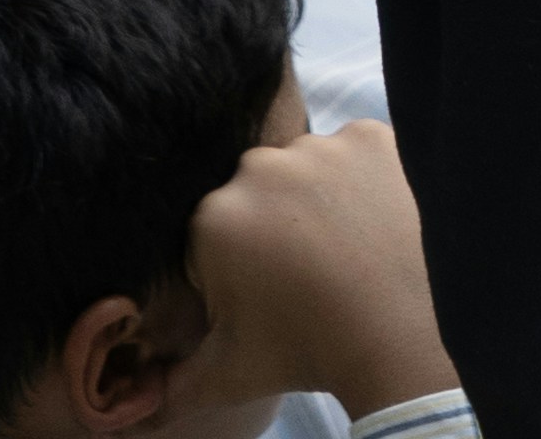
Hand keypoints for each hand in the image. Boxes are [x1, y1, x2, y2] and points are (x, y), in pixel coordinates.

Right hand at [179, 122, 451, 424]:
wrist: (408, 334)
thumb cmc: (311, 351)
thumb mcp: (230, 375)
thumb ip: (172, 386)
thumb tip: (132, 404)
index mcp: (214, 218)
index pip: (214, 236)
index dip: (238, 272)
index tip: (269, 300)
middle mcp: (259, 167)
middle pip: (258, 197)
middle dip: (274, 231)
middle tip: (309, 279)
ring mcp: (319, 145)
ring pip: (306, 171)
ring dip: (319, 202)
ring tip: (349, 254)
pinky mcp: (370, 136)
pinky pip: (356, 154)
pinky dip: (365, 182)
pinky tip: (377, 225)